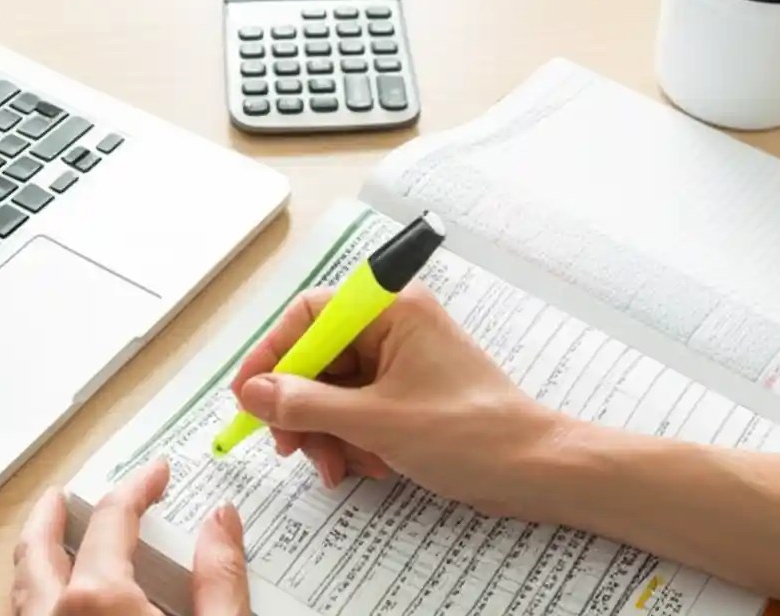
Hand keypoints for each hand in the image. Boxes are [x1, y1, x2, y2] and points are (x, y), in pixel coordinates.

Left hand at [12, 460, 249, 614]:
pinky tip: (55, 599)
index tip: (155, 473)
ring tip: (49, 540)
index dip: (138, 488)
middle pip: (39, 552)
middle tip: (61, 496)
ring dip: (36, 557)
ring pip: (22, 591)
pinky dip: (35, 596)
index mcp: (96, 601)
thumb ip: (220, 579)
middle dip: (50, 517)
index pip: (113, 521)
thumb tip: (221, 522)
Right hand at [231, 283, 572, 518]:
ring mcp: (399, 360)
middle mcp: (392, 326)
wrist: (533, 469)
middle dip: (301, 408)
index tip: (246, 395)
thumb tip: (252, 392)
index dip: (271, 354)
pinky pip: (354, 409)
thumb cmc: (472, 434)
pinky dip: (350, 439)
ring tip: (338, 467)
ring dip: (325, 432)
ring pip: (331, 390)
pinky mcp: (405, 393)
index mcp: (390, 309)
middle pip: (315, 357)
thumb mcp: (376, 421)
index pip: (308, 315)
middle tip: (290, 447)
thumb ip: (306, 404)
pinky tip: (367, 466)